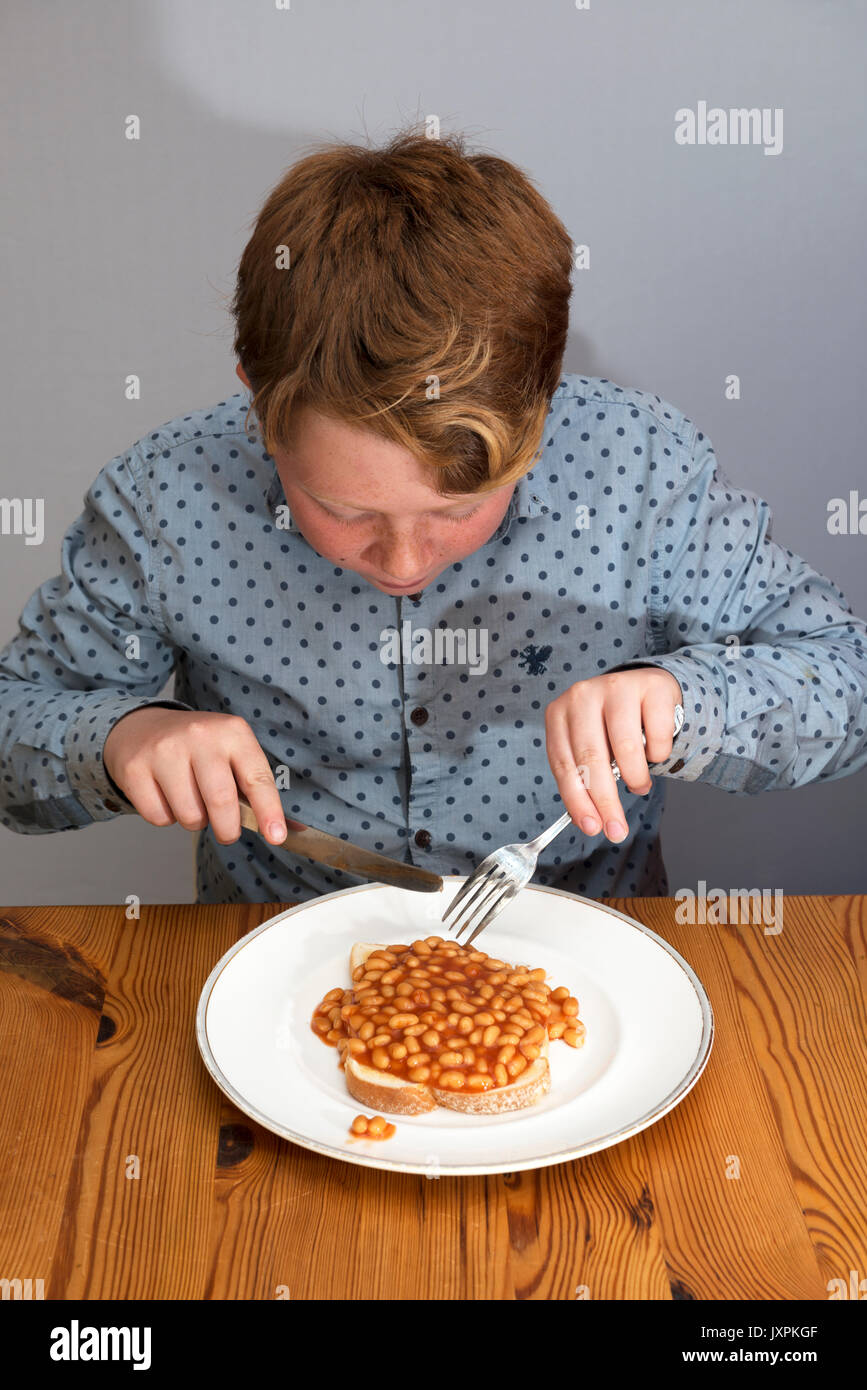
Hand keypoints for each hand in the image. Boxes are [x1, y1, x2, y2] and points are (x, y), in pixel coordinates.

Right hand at [103, 707, 287, 844]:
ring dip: (194, 821)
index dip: (269, 811)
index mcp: (232, 732)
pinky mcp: (135, 768)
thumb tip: (287, 830)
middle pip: (221, 802)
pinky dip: (166, 818)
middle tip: (227, 832)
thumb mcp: (232, 754)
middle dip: (228, 829)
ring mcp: (165, 750)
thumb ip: (257, 789)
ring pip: (189, 815)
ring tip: (191, 800)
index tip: (277, 836)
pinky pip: (159, 817)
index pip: (257, 778)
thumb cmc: (198, 749)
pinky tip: (165, 796)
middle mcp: (200, 736)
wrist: (142, 727)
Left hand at [544, 668, 682, 841]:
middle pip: (591, 757)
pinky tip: (654, 752)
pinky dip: (658, 754)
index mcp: (559, 713)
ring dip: (636, 778)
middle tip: (617, 829)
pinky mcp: (651, 686)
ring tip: (640, 787)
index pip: (563, 764)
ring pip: (626, 747)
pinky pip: (657, 735)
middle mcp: (583, 695)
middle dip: (605, 801)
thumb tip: (590, 822)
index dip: (577, 800)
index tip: (591, 827)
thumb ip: (584, 778)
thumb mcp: (589, 746)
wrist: (646, 689)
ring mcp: (617, 687)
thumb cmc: (611, 727)